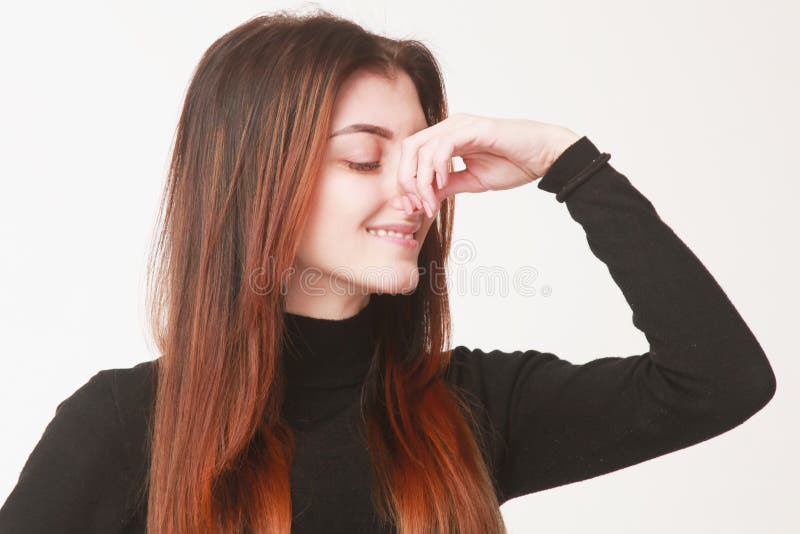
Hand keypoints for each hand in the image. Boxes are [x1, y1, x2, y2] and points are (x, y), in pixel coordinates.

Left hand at [392, 113, 581, 216]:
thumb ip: (446, 186)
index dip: (406, 182)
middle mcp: (450, 128)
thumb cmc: (513, 164)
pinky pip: (443, 146)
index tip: (414, 208)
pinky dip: (437, 167)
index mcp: (447, 138)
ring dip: (422, 180)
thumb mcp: (471, 181)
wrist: (544, 156)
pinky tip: (445, 183)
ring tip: (432, 202)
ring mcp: (461, 125)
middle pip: (409, 149)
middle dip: (406, 180)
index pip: (411, 155)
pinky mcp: (474, 128)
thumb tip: (423, 198)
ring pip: (421, 148)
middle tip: (418, 206)